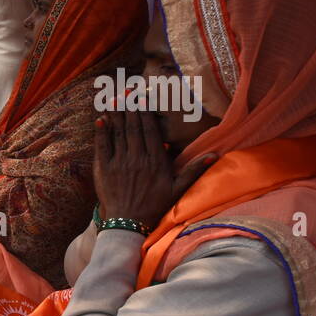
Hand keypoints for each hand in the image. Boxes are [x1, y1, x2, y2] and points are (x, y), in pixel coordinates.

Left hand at [94, 109, 214, 229]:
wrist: (129, 224)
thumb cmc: (154, 206)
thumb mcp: (178, 189)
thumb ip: (194, 170)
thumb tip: (214, 155)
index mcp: (155, 161)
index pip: (150, 131)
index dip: (146, 112)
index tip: (143, 97)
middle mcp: (137, 159)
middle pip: (133, 127)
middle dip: (130, 107)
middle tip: (127, 91)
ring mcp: (119, 163)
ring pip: (118, 133)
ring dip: (116, 115)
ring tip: (114, 99)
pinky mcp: (104, 170)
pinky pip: (102, 147)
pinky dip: (101, 132)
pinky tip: (100, 119)